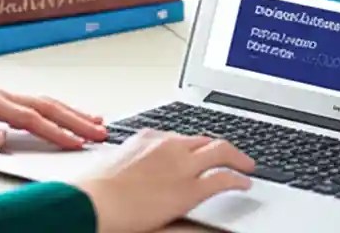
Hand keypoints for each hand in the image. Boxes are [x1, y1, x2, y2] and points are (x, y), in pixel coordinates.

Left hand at [0, 73, 106, 149]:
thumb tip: (3, 138)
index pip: (30, 118)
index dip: (55, 131)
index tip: (75, 143)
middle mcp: (0, 94)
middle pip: (46, 106)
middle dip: (75, 120)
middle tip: (100, 133)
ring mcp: (2, 95)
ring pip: (44, 102)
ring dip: (71, 113)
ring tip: (96, 123)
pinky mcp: (0, 101)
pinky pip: (35, 103)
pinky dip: (57, 109)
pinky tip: (67, 115)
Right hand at [76, 129, 255, 232]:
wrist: (94, 203)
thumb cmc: (96, 190)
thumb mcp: (115, 164)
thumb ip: (133, 160)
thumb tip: (135, 166)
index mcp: (147, 138)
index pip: (179, 137)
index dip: (193, 145)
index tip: (197, 150)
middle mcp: (167, 145)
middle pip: (204, 139)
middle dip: (219, 146)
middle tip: (230, 154)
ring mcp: (181, 165)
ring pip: (220, 151)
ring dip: (236, 157)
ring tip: (245, 165)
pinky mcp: (191, 188)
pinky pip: (224, 178)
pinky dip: (238, 179)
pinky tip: (244, 183)